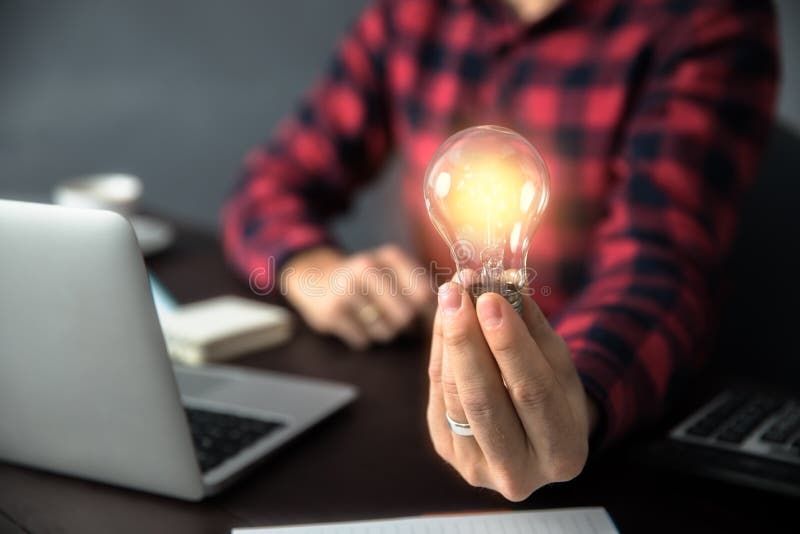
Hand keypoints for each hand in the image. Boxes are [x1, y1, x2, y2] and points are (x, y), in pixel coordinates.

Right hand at [281, 245, 434, 348]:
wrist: (314, 277)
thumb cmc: (366, 280)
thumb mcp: (391, 270)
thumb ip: (420, 287)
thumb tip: (454, 313)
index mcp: (391, 256)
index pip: (424, 293)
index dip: (431, 313)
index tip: (431, 321)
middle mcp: (368, 268)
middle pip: (406, 316)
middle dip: (407, 327)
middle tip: (402, 324)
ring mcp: (347, 290)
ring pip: (386, 331)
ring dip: (385, 333)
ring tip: (376, 319)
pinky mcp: (332, 312)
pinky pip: (364, 340)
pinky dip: (364, 338)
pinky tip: (357, 323)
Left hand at [427, 282, 598, 500]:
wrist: (534, 436)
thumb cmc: (552, 392)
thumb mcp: (556, 362)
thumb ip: (531, 327)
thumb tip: (501, 283)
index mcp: (563, 454)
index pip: (532, 393)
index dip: (510, 345)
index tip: (491, 299)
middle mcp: (519, 474)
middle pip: (484, 401)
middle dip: (467, 340)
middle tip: (458, 293)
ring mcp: (477, 468)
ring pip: (455, 397)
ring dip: (449, 341)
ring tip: (451, 296)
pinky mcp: (448, 452)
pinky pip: (439, 395)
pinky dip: (441, 353)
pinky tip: (446, 320)